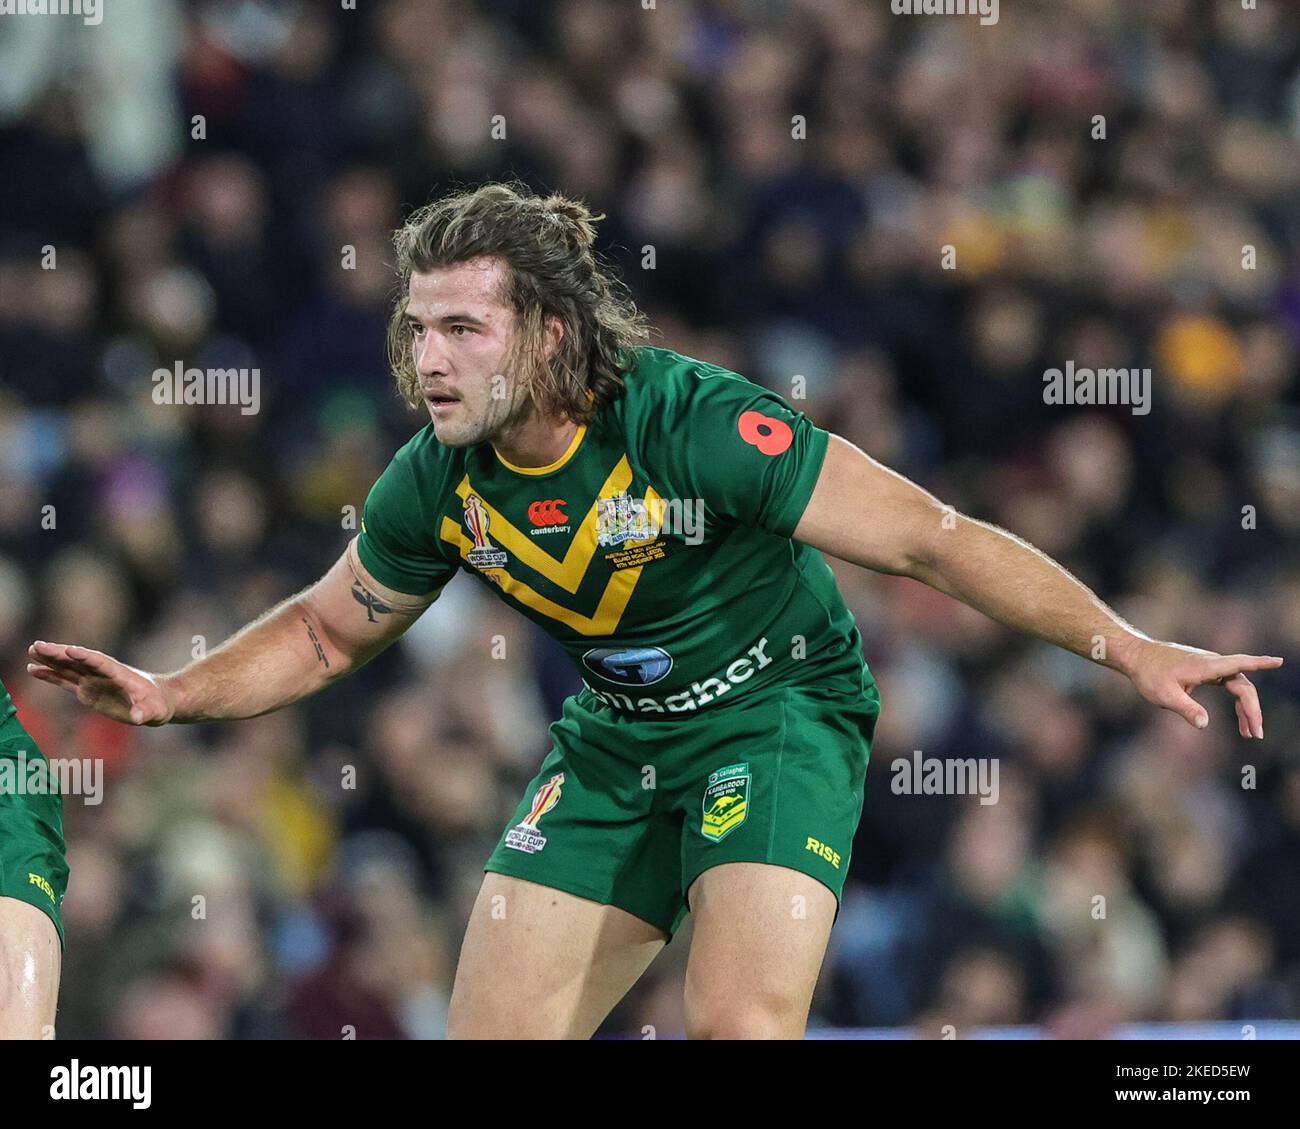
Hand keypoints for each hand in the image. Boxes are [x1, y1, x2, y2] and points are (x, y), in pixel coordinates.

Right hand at [26, 641, 176, 725]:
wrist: (157, 702)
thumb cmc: (158, 705)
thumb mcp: (155, 710)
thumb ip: (145, 712)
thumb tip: (138, 717)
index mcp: (120, 674)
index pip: (101, 663)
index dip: (86, 657)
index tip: (70, 650)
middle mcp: (103, 674)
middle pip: (79, 661)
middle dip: (60, 654)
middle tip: (38, 646)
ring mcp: (93, 680)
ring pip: (69, 667)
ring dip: (51, 660)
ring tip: (32, 651)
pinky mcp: (87, 689)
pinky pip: (65, 680)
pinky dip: (51, 675)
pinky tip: (34, 669)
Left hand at [1118, 639, 1282, 737]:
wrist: (1137, 657)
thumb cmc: (1149, 674)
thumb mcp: (1164, 695)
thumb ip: (1186, 708)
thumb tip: (1205, 725)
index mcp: (1205, 666)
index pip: (1238, 664)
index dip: (1259, 663)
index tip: (1278, 661)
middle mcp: (1212, 664)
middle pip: (1242, 685)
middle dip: (1252, 709)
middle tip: (1256, 734)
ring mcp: (1210, 667)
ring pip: (1238, 687)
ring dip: (1245, 709)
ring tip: (1249, 734)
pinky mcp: (1206, 671)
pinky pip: (1229, 686)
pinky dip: (1236, 703)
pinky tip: (1239, 719)